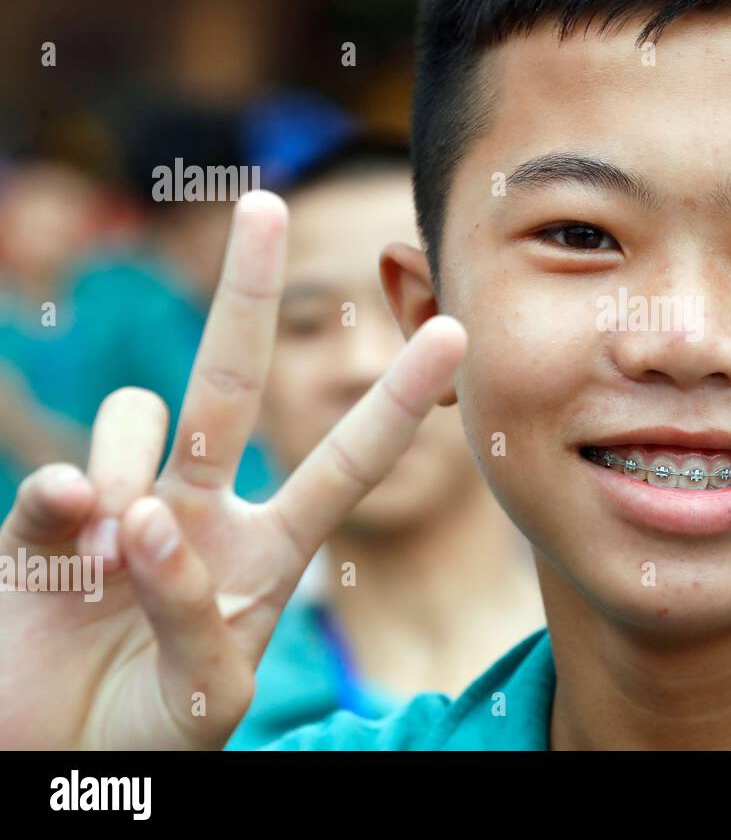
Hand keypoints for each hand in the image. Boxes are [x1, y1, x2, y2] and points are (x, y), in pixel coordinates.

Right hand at [0, 191, 465, 749]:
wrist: (51, 764)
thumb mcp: (206, 694)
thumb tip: (147, 516)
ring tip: (114, 558)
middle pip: (230, 382)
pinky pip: (62, 476)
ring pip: (142, 419)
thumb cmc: (150, 735)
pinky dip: (66, 495)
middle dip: (247, 295)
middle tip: (265, 201)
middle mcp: (202, 511)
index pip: (346, 463)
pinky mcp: (43, 526)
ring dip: (132, 467)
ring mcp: (123, 509)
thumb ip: (193, 610)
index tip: (453, 334)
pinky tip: (70, 535)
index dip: (397, 401)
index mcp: (269, 552)